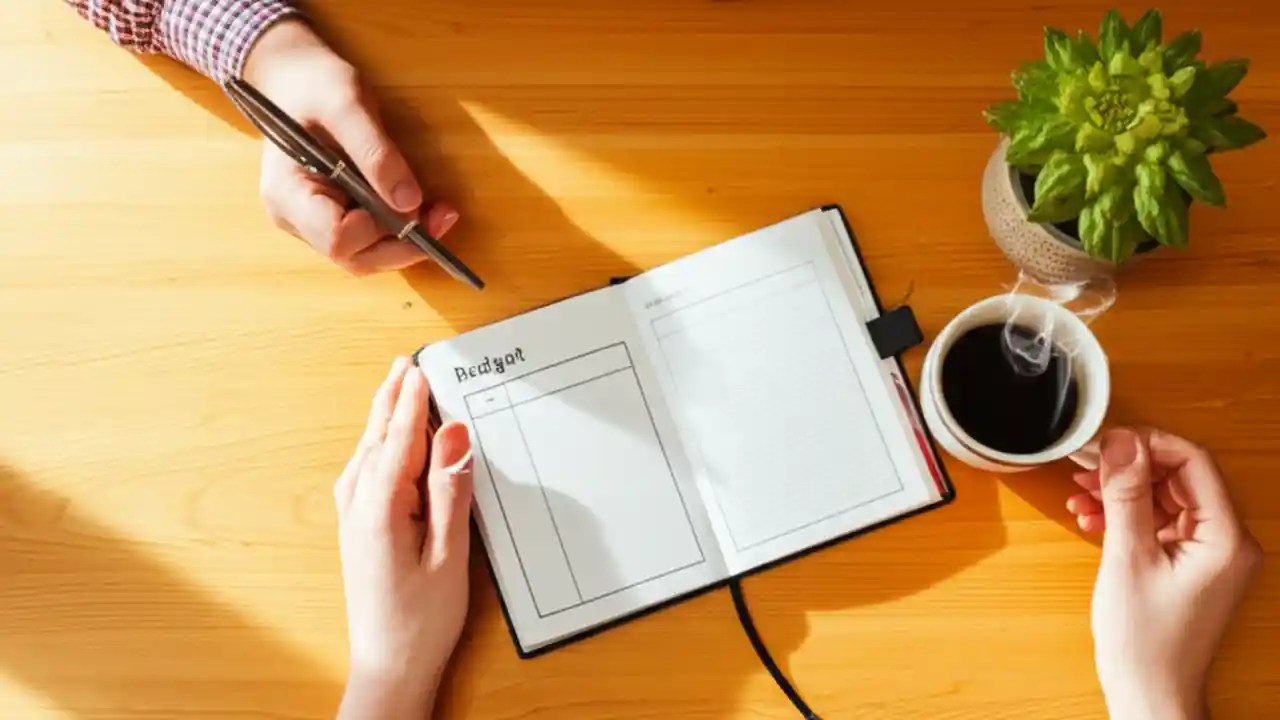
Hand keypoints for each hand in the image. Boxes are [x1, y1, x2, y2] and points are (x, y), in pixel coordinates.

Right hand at [243, 20, 459, 274]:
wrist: (295, 78)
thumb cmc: (313, 84)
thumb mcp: (346, 103)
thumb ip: (376, 152)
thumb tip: (410, 203)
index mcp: (288, 195)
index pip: (338, 239)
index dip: (381, 229)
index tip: (414, 202)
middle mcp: (296, 219)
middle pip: (355, 257)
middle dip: (404, 243)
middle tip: (444, 214)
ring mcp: (312, 222)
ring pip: (366, 255)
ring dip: (407, 240)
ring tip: (440, 211)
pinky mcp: (333, 216)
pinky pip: (369, 239)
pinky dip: (399, 229)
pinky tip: (422, 208)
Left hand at [334, 358, 473, 717]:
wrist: (389, 668)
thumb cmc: (422, 621)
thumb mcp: (450, 556)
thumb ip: (450, 491)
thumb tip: (454, 436)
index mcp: (380, 510)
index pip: (399, 440)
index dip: (411, 401)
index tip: (420, 368)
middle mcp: (357, 507)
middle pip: (376, 439)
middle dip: (392, 400)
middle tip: (405, 362)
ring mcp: (352, 518)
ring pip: (368, 454)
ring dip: (383, 419)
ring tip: (396, 387)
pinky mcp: (357, 528)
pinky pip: (365, 472)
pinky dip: (379, 446)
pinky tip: (385, 441)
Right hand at [1067, 428, 1262, 719]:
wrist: (1149, 691)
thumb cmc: (1144, 641)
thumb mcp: (1126, 556)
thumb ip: (1125, 494)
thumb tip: (1121, 443)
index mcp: (1224, 537)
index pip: (1192, 462)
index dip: (1147, 444)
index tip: (1107, 443)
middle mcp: (1226, 541)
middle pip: (1179, 477)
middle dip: (1129, 468)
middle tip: (1087, 466)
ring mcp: (1210, 554)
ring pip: (1166, 497)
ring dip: (1122, 492)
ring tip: (1082, 495)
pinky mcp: (1191, 564)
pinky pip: (1161, 522)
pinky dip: (1127, 515)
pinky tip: (1094, 519)